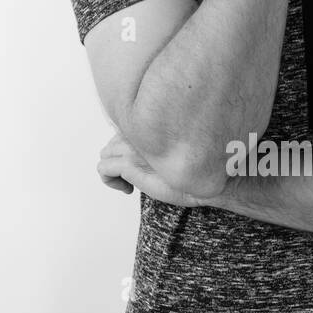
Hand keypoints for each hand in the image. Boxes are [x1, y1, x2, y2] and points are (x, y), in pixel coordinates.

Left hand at [97, 133, 222, 208]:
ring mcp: (133, 146)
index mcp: (152, 123)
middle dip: (120, 161)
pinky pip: (103, 169)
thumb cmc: (197, 169)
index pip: (125, 129)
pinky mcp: (129, 163)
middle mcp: (140, 131)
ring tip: (132, 184)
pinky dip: (111, 181)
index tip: (144, 163)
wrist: (209, 181)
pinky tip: (128, 189)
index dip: (130, 149)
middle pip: (113, 143)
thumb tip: (145, 152)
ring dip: (115, 171)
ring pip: (106, 154)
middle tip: (136, 177)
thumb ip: (158, 144)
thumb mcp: (176, 151)